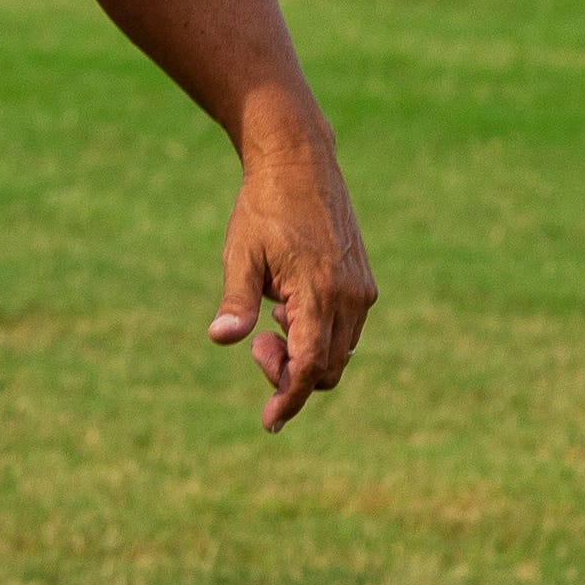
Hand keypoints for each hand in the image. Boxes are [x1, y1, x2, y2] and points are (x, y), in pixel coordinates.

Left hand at [210, 121, 375, 432]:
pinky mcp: (364, 282)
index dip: (288, 398)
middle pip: (327, 368)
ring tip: (269, 319)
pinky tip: (287, 307)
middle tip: (256, 341)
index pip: (309, 368)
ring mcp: (362, 291)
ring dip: (304, 352)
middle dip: (290, 372)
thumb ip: (236, 301)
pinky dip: (317, 333)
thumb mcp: (240, 254)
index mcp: (320, 295)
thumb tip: (220, 339)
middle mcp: (351, 299)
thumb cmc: (262, 209)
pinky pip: (345, 329)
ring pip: (339, 351)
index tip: (269, 421)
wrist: (298, 163)